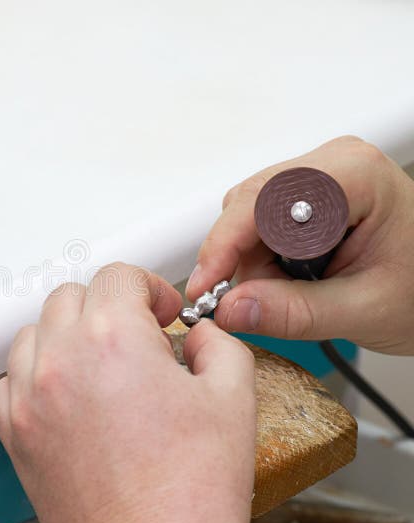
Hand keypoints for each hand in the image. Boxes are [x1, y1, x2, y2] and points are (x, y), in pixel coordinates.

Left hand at [0, 263, 254, 522]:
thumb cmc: (188, 494)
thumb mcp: (233, 399)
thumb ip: (217, 344)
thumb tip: (198, 336)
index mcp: (112, 340)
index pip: (117, 275)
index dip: (149, 287)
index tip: (161, 312)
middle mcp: (61, 361)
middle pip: (72, 296)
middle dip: (109, 307)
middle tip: (138, 336)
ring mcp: (30, 398)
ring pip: (34, 333)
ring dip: (68, 335)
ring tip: (101, 363)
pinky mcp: (15, 434)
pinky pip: (10, 381)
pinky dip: (36, 376)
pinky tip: (68, 393)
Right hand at [187, 136, 413, 354]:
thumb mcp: (363, 311)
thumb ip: (293, 313)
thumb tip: (230, 309)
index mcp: (355, 176)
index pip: (266, 201)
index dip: (226, 244)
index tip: (205, 287)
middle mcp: (331, 165)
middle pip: (248, 204)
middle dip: (241, 259)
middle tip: (249, 304)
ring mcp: (317, 177)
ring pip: (245, 214)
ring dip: (252, 261)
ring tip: (293, 292)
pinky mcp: (306, 195)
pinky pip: (256, 221)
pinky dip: (261, 258)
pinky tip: (291, 278)